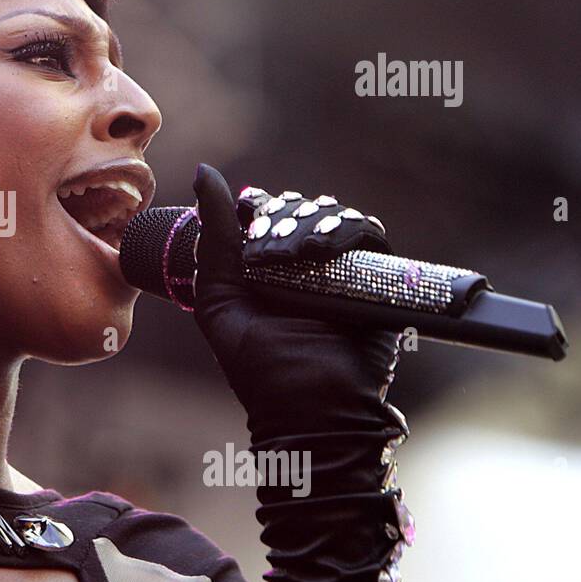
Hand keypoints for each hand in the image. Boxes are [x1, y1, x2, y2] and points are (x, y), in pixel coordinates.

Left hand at [189, 163, 401, 429]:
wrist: (310, 409)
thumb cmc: (260, 365)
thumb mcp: (219, 296)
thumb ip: (212, 237)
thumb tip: (203, 172)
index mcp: (267, 266)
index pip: (268, 210)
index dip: (259, 207)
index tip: (249, 222)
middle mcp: (306, 264)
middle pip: (301, 207)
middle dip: (284, 217)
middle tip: (271, 251)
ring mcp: (342, 270)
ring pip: (335, 215)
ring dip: (312, 222)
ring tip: (295, 254)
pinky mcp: (377, 279)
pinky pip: (370, 236)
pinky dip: (348, 230)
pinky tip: (323, 250)